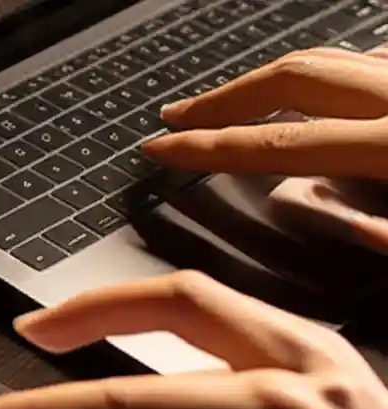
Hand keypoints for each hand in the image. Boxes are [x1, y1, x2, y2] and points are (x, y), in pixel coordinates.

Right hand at [0, 270, 387, 408]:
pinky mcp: (327, 368)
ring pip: (206, 305)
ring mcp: (321, 357)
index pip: (125, 400)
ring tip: (67, 339)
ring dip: (130, 316)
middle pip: (174, 304)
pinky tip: (143, 389)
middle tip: (29, 333)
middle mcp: (305, 362)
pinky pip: (237, 332)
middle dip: (88, 315)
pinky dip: (177, 345)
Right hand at [145, 46, 387, 247]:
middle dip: (221, 99)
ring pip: (330, 58)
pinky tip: (319, 85)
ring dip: (269, 78)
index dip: (206, 147)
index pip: (274, 145)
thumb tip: (330, 219)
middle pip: (289, 81)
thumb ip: (387, 234)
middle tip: (177, 115)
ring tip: (232, 98)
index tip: (161, 148)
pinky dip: (331, 72)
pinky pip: (373, 60)